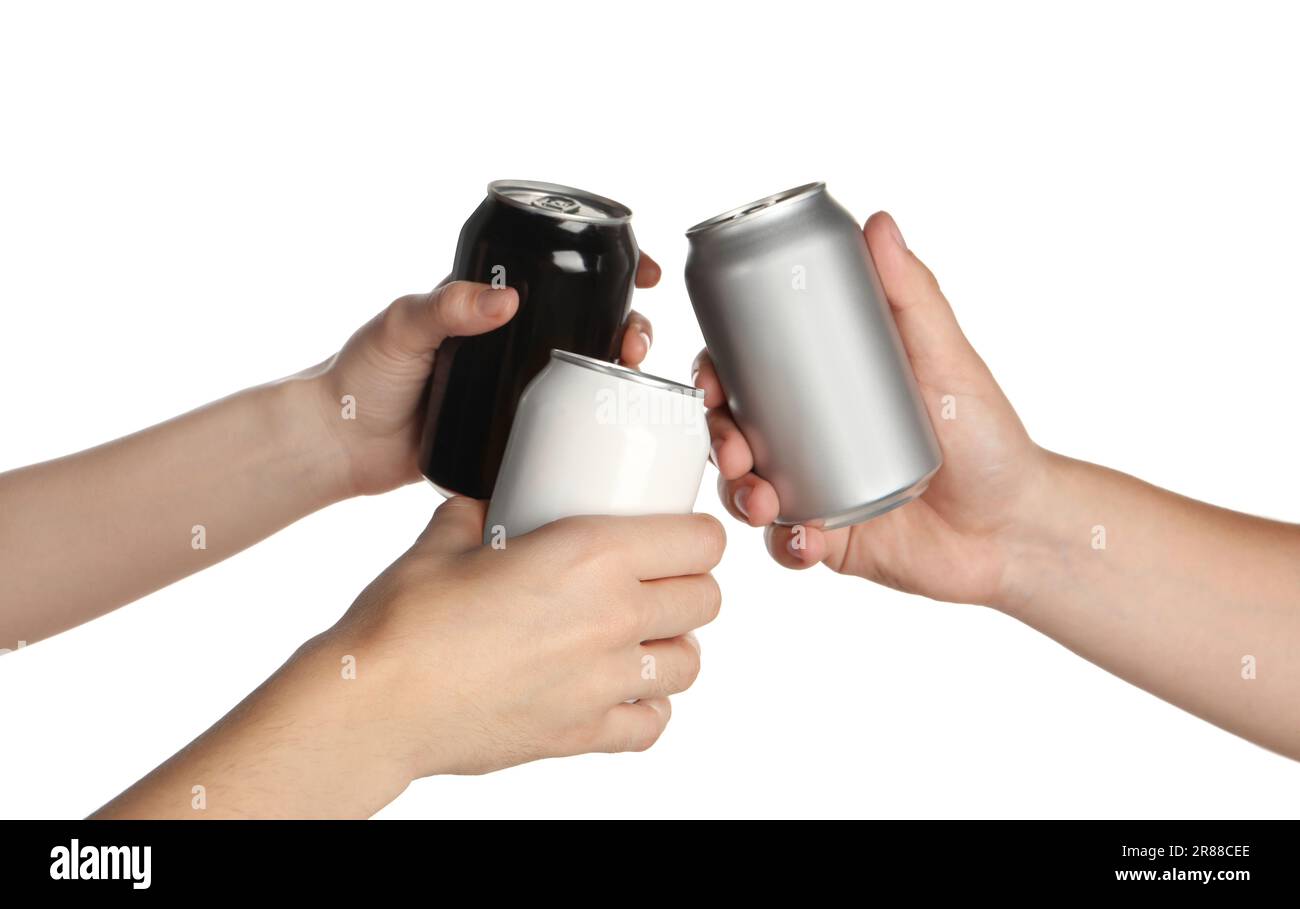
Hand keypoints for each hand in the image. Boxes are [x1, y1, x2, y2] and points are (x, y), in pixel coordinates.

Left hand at [309, 256, 661, 497]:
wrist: (341, 446)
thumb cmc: (358, 378)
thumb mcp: (401, 327)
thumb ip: (445, 306)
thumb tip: (501, 299)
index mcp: (485, 306)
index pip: (557, 272)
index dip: (606, 266)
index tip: (641, 271)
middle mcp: (507, 342)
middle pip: (586, 324)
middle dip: (625, 325)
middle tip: (634, 341)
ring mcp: (512, 387)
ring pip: (582, 373)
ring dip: (617, 371)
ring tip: (629, 375)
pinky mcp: (510, 431)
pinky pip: (561, 423)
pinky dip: (592, 421)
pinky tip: (614, 424)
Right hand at [319, 498, 725, 780]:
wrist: (374, 703)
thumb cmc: (405, 619)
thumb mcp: (447, 537)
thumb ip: (484, 510)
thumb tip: (492, 500)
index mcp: (590, 555)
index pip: (701, 540)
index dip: (697, 534)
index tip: (678, 534)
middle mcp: (612, 617)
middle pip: (706, 599)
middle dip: (688, 585)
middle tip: (656, 581)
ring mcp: (603, 682)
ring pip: (689, 664)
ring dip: (672, 646)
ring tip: (641, 636)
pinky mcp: (583, 733)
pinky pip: (652, 725)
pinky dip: (646, 708)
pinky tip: (619, 691)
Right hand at [694, 212, 1042, 607]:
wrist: (1016, 529)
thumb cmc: (989, 439)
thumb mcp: (947, 359)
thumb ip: (912, 293)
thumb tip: (879, 224)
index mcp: (826, 389)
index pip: (751, 372)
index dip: (718, 373)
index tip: (712, 377)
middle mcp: (812, 438)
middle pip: (734, 431)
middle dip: (718, 440)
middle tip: (735, 449)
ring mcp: (816, 491)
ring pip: (746, 491)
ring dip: (740, 495)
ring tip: (765, 501)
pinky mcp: (828, 542)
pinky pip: (784, 547)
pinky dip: (784, 546)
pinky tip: (804, 541)